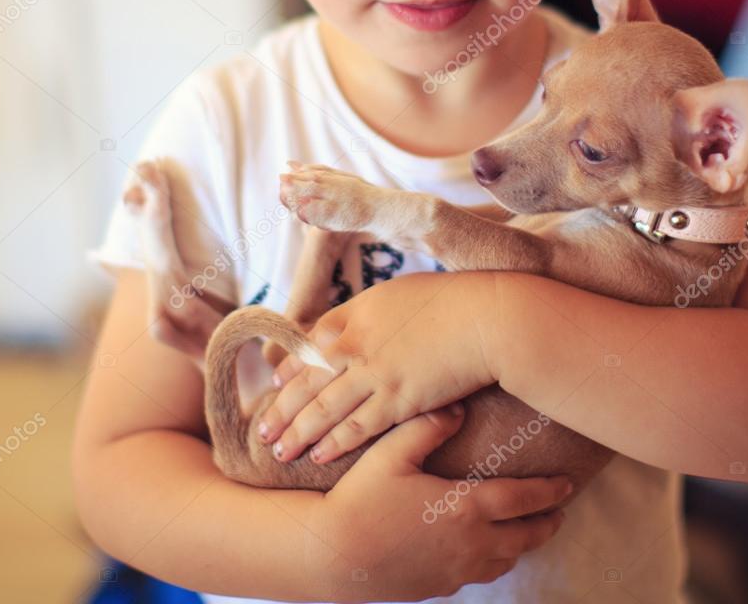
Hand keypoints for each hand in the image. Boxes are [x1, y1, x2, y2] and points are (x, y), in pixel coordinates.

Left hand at [258, 271, 497, 464]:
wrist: (485, 317)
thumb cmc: (451, 299)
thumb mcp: (400, 292)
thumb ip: (373, 310)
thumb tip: (362, 321)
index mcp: (355, 312)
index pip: (309, 343)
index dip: (291, 367)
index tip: (277, 385)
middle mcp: (355, 344)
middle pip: (306, 381)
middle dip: (281, 409)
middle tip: (261, 431)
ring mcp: (374, 374)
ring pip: (323, 410)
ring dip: (298, 433)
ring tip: (279, 452)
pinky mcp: (398, 401)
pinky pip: (357, 427)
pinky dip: (334, 443)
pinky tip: (319, 456)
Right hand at [318, 403, 572, 600]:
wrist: (332, 557)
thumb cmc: (360, 498)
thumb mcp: (393, 452)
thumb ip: (429, 426)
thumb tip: (459, 407)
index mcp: (466, 508)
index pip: (522, 500)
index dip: (548, 492)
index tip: (567, 484)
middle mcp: (469, 544)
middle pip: (524, 537)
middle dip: (546, 523)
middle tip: (559, 511)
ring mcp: (454, 571)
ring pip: (504, 561)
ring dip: (522, 546)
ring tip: (529, 532)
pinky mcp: (437, 588)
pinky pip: (478, 576)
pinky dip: (494, 562)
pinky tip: (486, 552)